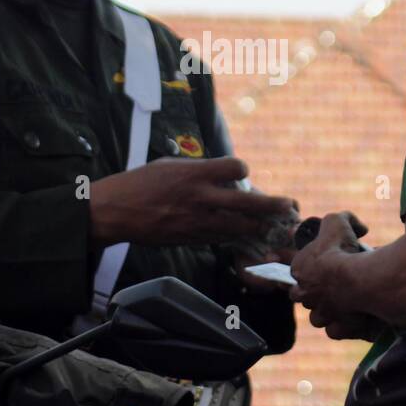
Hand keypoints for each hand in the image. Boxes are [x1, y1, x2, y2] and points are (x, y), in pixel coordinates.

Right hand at [89, 157, 294, 246]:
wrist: (115, 211)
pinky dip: (235, 237)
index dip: (243, 170)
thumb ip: (198, 171)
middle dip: (273, 206)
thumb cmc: (141, 183)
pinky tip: (244, 237)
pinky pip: (221, 238)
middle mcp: (201, 197)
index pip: (236, 168)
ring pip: (239, 227)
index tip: (242, 172)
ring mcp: (197, 221)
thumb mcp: (170, 166)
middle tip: (290, 207)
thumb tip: (222, 176)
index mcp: (195, 173)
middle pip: (248, 202)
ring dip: (260, 227)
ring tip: (274, 227)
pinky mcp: (191, 238)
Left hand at [289, 211, 376, 333]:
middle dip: (315, 291)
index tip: (324, 266)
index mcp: (299, 269)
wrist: (357, 279)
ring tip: (345, 303)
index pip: (297, 270)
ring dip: (328, 311)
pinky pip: (335, 330)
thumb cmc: (343, 250)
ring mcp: (319, 314)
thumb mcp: (337, 222)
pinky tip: (353, 318)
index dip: (310, 268)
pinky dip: (343, 326)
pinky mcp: (335, 329)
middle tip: (334, 284)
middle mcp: (304, 294)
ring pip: (318, 316)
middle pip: (304, 296)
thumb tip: (359, 227)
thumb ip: (339, 219)